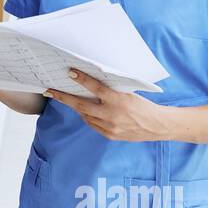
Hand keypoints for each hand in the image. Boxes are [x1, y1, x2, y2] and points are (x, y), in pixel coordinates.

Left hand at [44, 69, 170, 140]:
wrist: (156, 126)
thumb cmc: (143, 105)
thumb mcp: (129, 93)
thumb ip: (111, 90)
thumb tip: (91, 84)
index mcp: (118, 100)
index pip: (96, 88)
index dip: (82, 80)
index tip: (70, 72)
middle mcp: (112, 115)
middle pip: (82, 105)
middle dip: (64, 98)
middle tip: (51, 91)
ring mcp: (109, 127)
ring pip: (85, 115)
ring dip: (75, 107)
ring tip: (65, 98)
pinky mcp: (109, 135)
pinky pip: (92, 124)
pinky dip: (87, 116)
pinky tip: (84, 110)